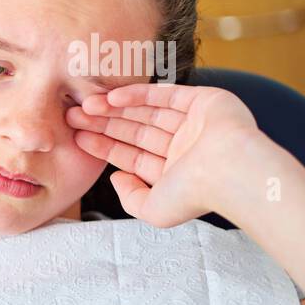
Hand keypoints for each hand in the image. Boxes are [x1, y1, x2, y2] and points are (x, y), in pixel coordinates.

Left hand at [66, 82, 261, 227]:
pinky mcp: (205, 101)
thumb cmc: (195, 195)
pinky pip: (165, 95)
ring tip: (85, 106)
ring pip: (147, 112)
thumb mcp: (153, 209)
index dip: (103, 145)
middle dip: (103, 124)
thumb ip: (130, 197)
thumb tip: (114, 178)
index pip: (132, 155)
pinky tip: (111, 98)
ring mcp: (194, 123)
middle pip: (135, 131)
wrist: (231, 172)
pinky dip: (138, 95)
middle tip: (73, 116)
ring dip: (115, 108)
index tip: (76, 137)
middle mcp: (184, 147)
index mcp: (174, 172)